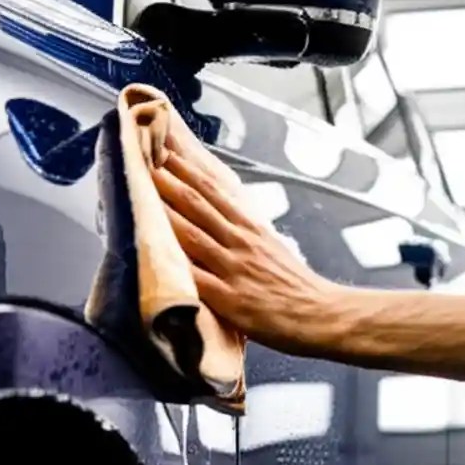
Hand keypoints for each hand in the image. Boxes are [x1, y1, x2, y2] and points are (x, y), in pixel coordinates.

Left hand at [151, 152, 345, 357]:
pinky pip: (196, 278)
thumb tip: (218, 214)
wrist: (320, 314)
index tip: (165, 149)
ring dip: (165, 211)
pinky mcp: (230, 299)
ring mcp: (233, 269)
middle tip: (144, 156)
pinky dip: (175, 264)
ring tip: (143, 191)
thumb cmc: (294, 285)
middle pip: (198, 204)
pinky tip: (155, 252)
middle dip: (170, 179)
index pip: (213, 191)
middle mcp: (240, 241)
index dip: (187, 169)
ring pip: (192, 234)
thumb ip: (244, 230)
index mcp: (249, 227)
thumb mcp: (270, 245)